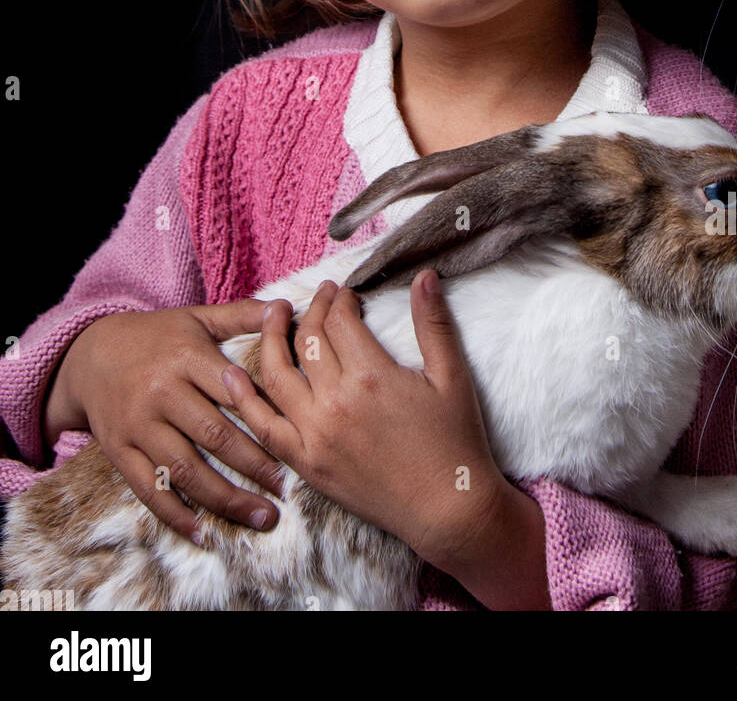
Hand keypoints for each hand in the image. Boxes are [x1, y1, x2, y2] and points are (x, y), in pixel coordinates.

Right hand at [52, 303, 287, 542]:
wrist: (91, 354)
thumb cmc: (158, 336)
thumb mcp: (197, 318)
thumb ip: (242, 316)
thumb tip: (286, 307)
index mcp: (187, 358)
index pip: (233, 390)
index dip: (264, 415)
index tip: (297, 437)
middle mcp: (162, 393)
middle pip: (214, 436)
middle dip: (254, 466)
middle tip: (286, 488)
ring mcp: (138, 425)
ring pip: (186, 469)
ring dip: (225, 498)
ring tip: (261, 516)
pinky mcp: (119, 452)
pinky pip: (149, 489)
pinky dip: (175, 515)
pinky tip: (204, 533)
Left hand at [221, 272, 506, 569]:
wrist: (447, 510)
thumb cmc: (456, 442)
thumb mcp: (452, 375)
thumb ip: (433, 322)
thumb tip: (424, 274)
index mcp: (371, 376)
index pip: (339, 320)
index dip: (340, 298)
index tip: (345, 292)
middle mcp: (336, 402)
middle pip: (307, 339)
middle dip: (311, 309)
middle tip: (318, 295)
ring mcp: (315, 436)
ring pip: (276, 375)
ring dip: (270, 339)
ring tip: (273, 315)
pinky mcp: (306, 464)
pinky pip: (263, 427)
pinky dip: (244, 399)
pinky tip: (232, 375)